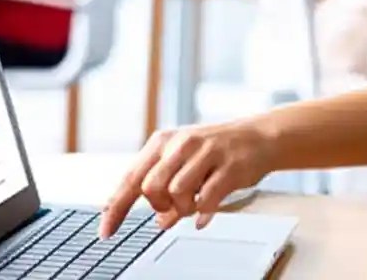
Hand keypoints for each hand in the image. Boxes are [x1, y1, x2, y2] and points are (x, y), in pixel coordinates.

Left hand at [98, 122, 275, 238]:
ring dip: (183, 208)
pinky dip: (203, 212)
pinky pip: (208, 197)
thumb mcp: (187, 165)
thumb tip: (160, 221)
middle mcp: (182, 144)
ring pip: (177, 192)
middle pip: (151, 186)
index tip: (106, 231)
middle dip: (159, 205)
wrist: (260, 136)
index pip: (131, 178)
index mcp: (164, 142)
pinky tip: (205, 216)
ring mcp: (207, 153)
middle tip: (173, 208)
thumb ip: (169, 191)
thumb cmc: (219, 151)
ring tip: (194, 205)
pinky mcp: (229, 166)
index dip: (116, 208)